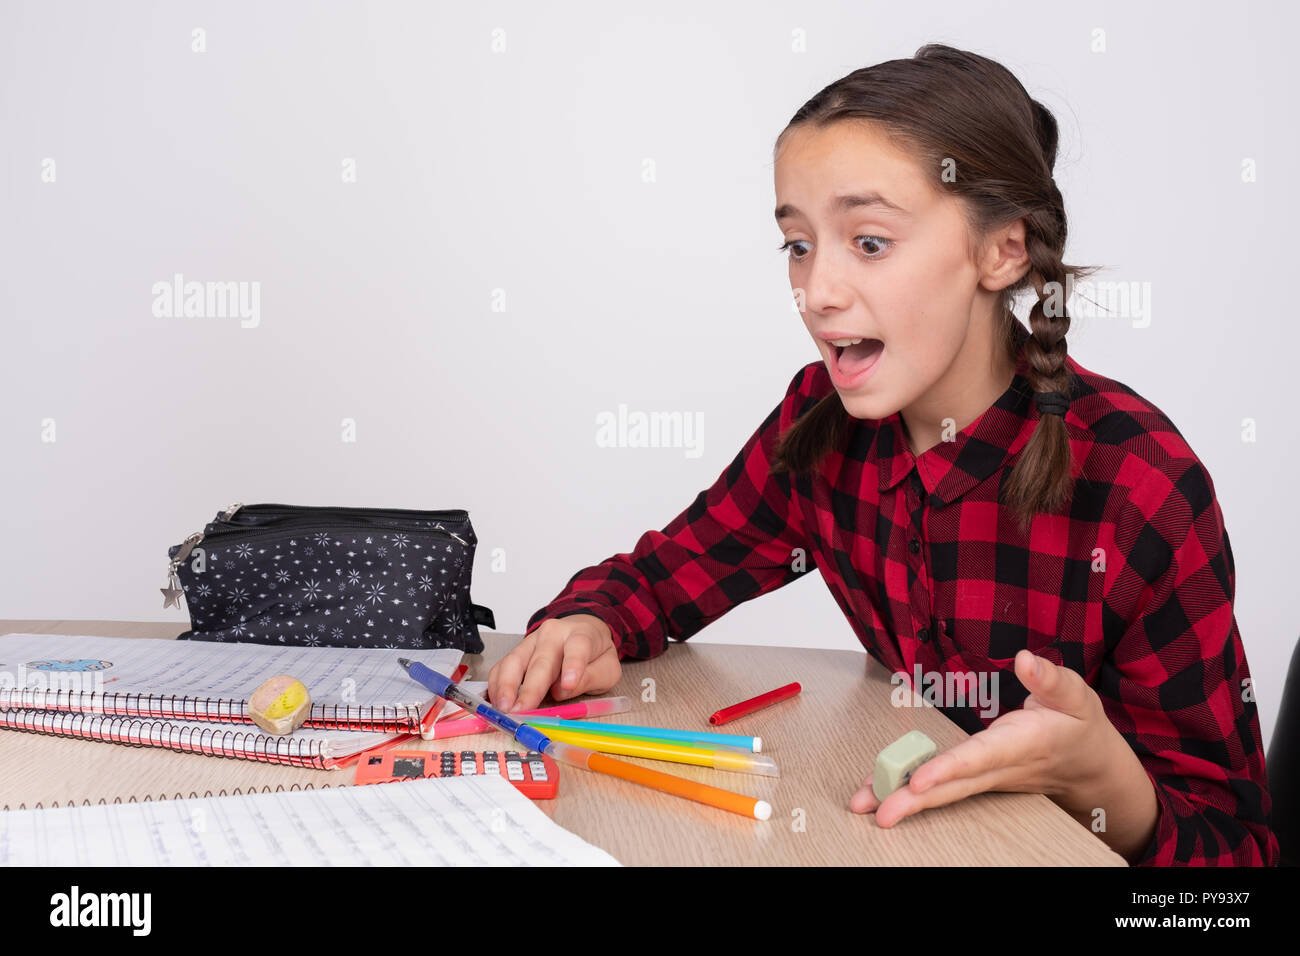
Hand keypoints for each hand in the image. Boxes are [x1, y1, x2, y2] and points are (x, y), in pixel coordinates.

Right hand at [487, 614, 621, 712]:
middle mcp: (554, 634)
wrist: (582, 632)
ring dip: (506, 686)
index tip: (569, 684)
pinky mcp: (518, 651)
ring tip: (503, 707)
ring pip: (515, 661)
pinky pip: (502, 666)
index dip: (573, 665)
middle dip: (531, 687)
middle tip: (521, 709)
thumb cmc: (594, 654)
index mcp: (582, 635)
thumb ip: (591, 678)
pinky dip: (496, 684)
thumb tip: (562, 689)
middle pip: (541, 659)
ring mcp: (532, 641)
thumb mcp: (607, 668)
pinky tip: (494, 700)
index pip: (578, 646)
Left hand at [849, 650, 1121, 826]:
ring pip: (944, 793)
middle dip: (914, 799)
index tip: (918, 780)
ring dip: (904, 800)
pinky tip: (879, 792)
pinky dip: (911, 792)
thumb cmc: (1078, 726)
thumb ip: (1050, 678)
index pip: (981, 758)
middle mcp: (1000, 769)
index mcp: (1023, 745)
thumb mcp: (1076, 695)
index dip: (949, 769)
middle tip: (878, 810)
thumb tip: (1026, 659)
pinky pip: (943, 790)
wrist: (1091, 768)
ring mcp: (988, 779)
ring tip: (865, 804)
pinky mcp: (978, 781)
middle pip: (953, 786)